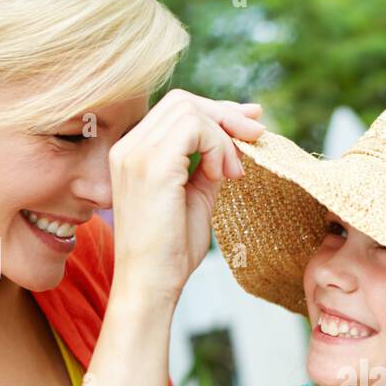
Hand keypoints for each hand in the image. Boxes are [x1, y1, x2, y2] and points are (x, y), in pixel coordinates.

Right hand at [108, 89, 264, 303]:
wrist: (151, 284)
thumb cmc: (171, 251)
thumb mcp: (195, 198)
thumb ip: (208, 167)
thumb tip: (233, 144)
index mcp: (133, 153)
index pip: (176, 110)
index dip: (217, 111)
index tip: (251, 124)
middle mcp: (128, 146)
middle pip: (183, 101)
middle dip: (226, 114)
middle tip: (257, 137)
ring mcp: (135, 153)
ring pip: (190, 110)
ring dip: (224, 136)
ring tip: (234, 173)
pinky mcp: (152, 165)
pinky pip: (194, 129)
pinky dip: (219, 146)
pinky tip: (225, 176)